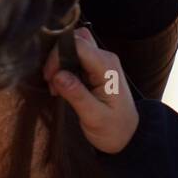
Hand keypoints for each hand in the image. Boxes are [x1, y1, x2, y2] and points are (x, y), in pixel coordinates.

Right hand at [43, 26, 139, 153]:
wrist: (129, 138)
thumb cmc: (114, 130)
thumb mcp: (94, 117)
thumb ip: (77, 95)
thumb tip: (58, 75)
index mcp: (107, 67)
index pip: (78, 45)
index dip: (59, 55)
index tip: (49, 76)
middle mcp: (105, 58)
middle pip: (76, 39)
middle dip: (58, 55)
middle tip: (51, 80)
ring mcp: (100, 61)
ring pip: (75, 45)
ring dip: (60, 61)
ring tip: (56, 85)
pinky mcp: (95, 67)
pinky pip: (76, 56)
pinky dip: (64, 66)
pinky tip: (61, 85)